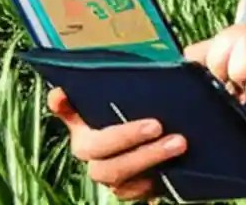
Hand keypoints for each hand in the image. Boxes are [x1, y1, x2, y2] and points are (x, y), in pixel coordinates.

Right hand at [46, 86, 186, 200]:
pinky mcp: (124, 189)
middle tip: (157, 125)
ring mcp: (104, 169)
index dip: (60, 102)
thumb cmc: (160, 112)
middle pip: (92, 146)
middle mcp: (89, 145)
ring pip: (113, 171)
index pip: (64, 106)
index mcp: (88, 117)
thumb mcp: (158, 92)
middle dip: (125, 135)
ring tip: (177, 144)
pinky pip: (129, 191)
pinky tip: (170, 169)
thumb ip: (162, 73)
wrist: (180, 145)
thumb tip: (185, 55)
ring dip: (146, 157)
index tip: (62, 93)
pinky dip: (149, 182)